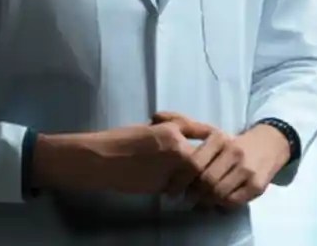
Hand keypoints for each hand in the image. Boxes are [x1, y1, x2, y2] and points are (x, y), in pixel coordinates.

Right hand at [32, 119, 212, 194]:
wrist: (100, 159)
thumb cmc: (121, 139)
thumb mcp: (151, 128)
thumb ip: (173, 132)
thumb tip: (191, 139)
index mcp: (173, 131)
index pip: (206, 134)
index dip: (213, 141)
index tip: (216, 146)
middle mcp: (177, 149)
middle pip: (203, 159)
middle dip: (205, 165)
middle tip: (206, 170)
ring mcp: (170, 169)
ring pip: (193, 176)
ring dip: (192, 179)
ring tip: (188, 181)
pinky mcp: (161, 186)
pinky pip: (177, 188)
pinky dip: (176, 189)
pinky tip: (170, 189)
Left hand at [154, 113, 290, 209]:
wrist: (271, 144)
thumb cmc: (234, 143)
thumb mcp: (213, 133)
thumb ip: (185, 125)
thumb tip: (155, 116)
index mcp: (220, 138)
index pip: (194, 163)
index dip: (180, 179)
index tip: (171, 188)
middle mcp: (234, 152)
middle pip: (205, 181)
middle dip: (192, 193)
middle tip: (185, 198)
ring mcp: (247, 169)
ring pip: (218, 193)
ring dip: (206, 201)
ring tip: (199, 201)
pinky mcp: (257, 185)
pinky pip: (232, 201)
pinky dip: (221, 204)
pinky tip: (218, 201)